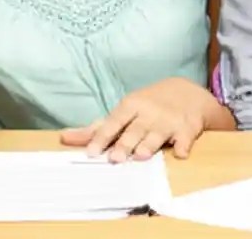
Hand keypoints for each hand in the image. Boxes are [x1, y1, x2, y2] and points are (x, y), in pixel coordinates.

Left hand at [59, 77, 221, 161]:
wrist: (188, 93)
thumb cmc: (148, 106)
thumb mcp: (124, 111)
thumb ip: (97, 128)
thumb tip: (64, 138)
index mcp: (131, 107)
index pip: (114, 122)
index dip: (103, 137)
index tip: (92, 152)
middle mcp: (149, 113)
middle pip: (135, 130)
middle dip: (126, 143)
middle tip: (115, 159)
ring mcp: (169, 121)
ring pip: (158, 134)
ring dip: (150, 144)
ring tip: (142, 155)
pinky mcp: (188, 128)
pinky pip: (186, 138)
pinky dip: (184, 145)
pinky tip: (181, 152)